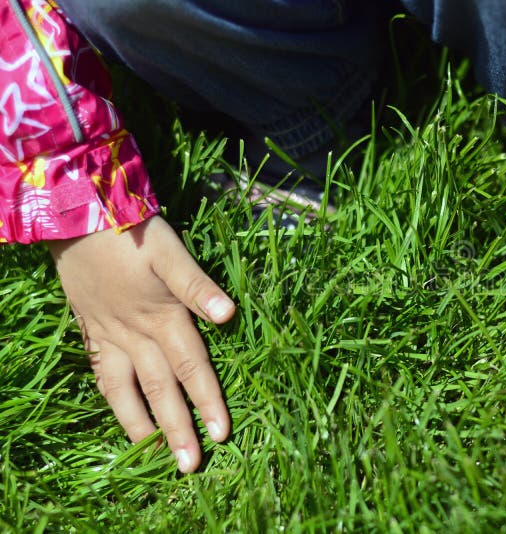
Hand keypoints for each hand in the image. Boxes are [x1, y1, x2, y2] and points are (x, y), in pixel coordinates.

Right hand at [47, 216, 235, 472]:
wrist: (79, 221)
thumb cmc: (133, 233)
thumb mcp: (171, 252)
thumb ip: (198, 286)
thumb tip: (229, 316)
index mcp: (163, 317)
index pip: (192, 368)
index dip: (208, 400)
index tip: (222, 434)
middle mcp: (136, 335)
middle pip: (161, 389)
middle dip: (178, 428)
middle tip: (192, 464)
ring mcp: (110, 336)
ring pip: (126, 390)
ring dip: (141, 423)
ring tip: (154, 454)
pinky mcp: (92, 332)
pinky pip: (103, 375)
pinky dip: (114, 399)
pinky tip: (123, 413)